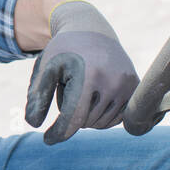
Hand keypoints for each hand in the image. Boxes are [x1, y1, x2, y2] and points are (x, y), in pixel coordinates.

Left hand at [25, 0, 138, 142]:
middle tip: (68, 89)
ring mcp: (128, 84)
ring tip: (81, 90)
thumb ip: (38, 96)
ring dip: (86, 116)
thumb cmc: (64, 50)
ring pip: (102, 123)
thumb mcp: (45, 68)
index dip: (59, 133)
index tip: (47, 140)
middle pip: (87, 122)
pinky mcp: (136, 87)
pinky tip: (94, 98)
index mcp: (88, 75)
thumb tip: (33, 124)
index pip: (74, 118)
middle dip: (72, 114)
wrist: (92, 29)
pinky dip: (102, 115)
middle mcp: (112, 81)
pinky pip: (118, 118)